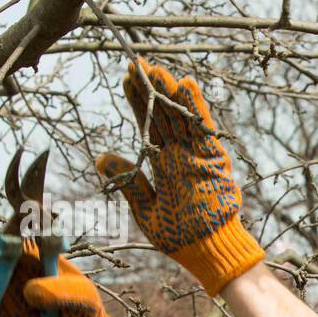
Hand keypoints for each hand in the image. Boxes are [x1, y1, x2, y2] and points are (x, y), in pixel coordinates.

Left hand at [95, 57, 263, 297]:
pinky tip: (186, 85)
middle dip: (152, 91)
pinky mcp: (214, 162)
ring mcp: (197, 158)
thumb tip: (103, 157)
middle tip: (138, 64)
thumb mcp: (147, 211)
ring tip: (156, 69)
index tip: (127, 79)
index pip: (149, 126)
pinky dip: (195, 108)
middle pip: (164, 116)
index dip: (139, 103)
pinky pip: (203, 130)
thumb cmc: (180, 238)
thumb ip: (130, 182)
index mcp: (164, 166)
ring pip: (182, 118)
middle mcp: (180, 157)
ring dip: (170, 93)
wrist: (210, 252)